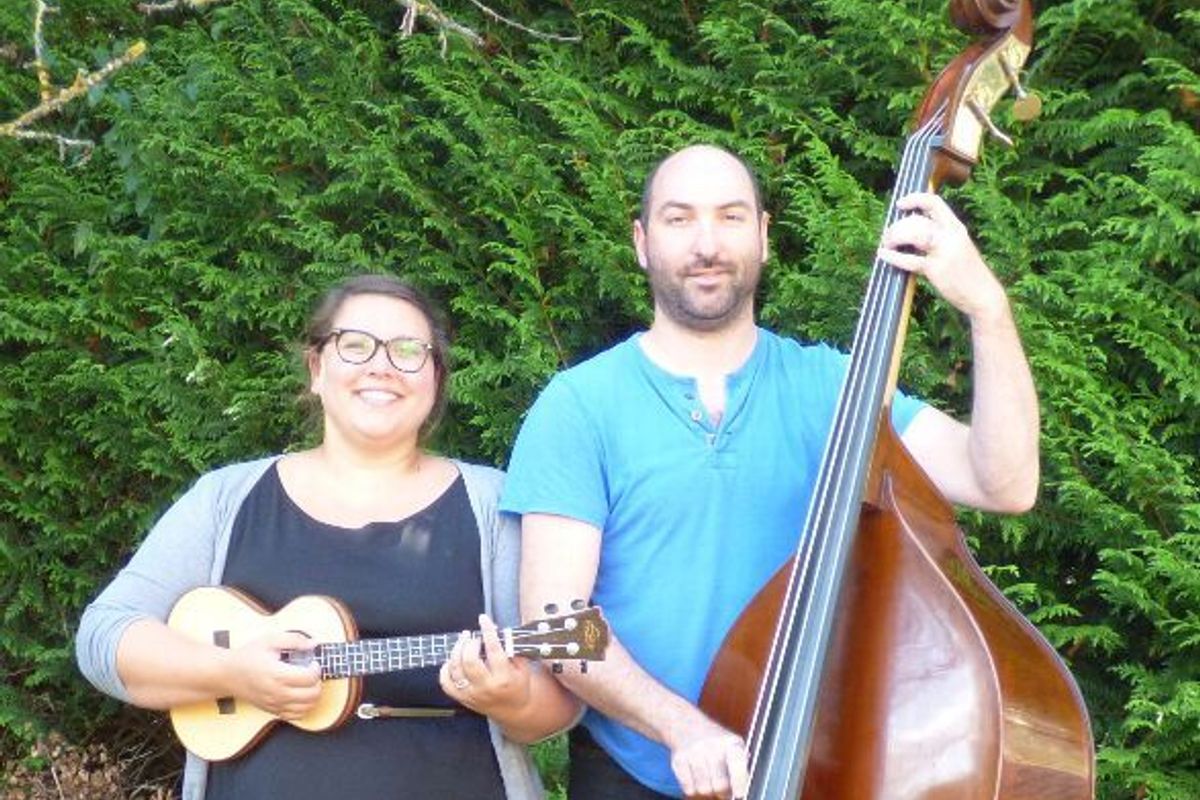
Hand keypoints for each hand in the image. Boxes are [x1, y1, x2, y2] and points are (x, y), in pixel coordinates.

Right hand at [229, 631, 321, 719]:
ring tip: (307, 683)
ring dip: (314, 695)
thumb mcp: (270, 640)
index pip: (309, 677)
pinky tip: (301, 694)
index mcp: (277, 674)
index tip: (312, 662)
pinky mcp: (273, 711)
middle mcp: (277, 693)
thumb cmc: (249, 656)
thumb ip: (294, 640)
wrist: (228, 674)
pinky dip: (304, 706)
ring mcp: (275, 704)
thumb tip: (314, 643)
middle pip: (312, 694)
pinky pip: (296, 716)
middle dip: (318, 682)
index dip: (317, 668)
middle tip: (311, 672)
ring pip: (307, 707)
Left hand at [439, 614, 531, 714]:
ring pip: (455, 669)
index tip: (484, 620)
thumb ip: (512, 649)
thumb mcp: (523, 667)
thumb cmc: (519, 686)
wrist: (515, 710)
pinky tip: (452, 660)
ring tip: (463, 642)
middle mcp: (486, 687)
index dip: (487, 631)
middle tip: (473, 637)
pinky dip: (445, 669)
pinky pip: (446, 683)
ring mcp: (472, 694)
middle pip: (469, 660)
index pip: (493, 650)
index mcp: (504, 678)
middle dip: (469, 643)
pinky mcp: (463, 698)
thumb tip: (498, 631)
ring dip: (457, 650)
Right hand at [664, 711, 749, 798]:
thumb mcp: (733, 746)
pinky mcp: (678, 759)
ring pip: (704, 789)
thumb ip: (740, 768)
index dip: (739, 783)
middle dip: (722, 790)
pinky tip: (695, 775)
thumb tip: (738, 792)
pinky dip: (693, 787)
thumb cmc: (716, 742)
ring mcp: (694, 752)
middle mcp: (712, 745)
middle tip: (721, 785)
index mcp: (730, 742)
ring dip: (707, 788)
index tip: (739, 794)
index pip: (737, 764)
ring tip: (708, 777)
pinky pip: (688, 788)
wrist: (686, 725)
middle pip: (720, 784)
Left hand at [878, 192, 1007, 321]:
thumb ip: (939, 237)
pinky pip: (910, 260)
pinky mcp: (937, 269)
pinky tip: (883, 254)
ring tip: (887, 244)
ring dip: (895, 237)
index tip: (899, 204)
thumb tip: (909, 231)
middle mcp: (951, 236)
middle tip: (887, 236)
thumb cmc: (966, 273)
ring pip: (913, 233)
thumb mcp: (958, 247)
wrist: (984, 296)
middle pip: (917, 220)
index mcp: (957, 228)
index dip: (914, 199)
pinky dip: (893, 257)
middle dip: (897, 226)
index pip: (934, 203)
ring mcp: (944, 252)